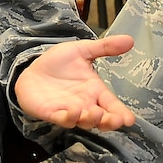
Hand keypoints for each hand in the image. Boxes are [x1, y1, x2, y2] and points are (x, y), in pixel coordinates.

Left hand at [16, 35, 135, 129]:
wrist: (33, 69)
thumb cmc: (59, 63)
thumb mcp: (82, 50)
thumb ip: (104, 47)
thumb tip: (130, 40)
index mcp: (95, 91)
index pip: (112, 105)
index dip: (121, 114)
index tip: (129, 120)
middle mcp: (85, 104)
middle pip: (101, 119)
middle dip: (109, 122)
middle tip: (116, 120)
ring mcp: (69, 110)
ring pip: (84, 122)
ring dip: (91, 120)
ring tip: (96, 112)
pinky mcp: (52, 113)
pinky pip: (62, 119)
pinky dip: (69, 118)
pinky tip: (74, 110)